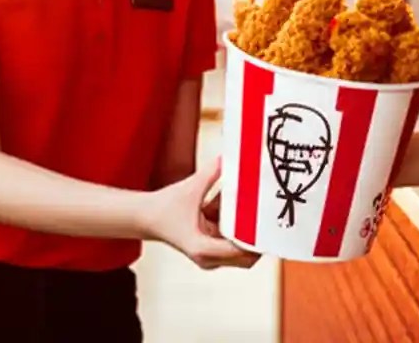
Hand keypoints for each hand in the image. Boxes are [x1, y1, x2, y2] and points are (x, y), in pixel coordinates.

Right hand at [142, 157, 260, 269]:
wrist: (145, 217)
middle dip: (258, 239)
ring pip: (239, 249)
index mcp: (203, 249)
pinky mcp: (209, 248)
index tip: (271, 230)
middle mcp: (208, 257)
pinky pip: (230, 240)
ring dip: (247, 231)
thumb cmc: (164, 208)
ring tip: (260, 212)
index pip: (240, 253)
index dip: (258, 243)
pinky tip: (240, 208)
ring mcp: (209, 255)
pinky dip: (236, 226)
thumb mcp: (190, 188)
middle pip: (245, 257)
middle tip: (272, 220)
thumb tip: (227, 159)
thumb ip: (210, 174)